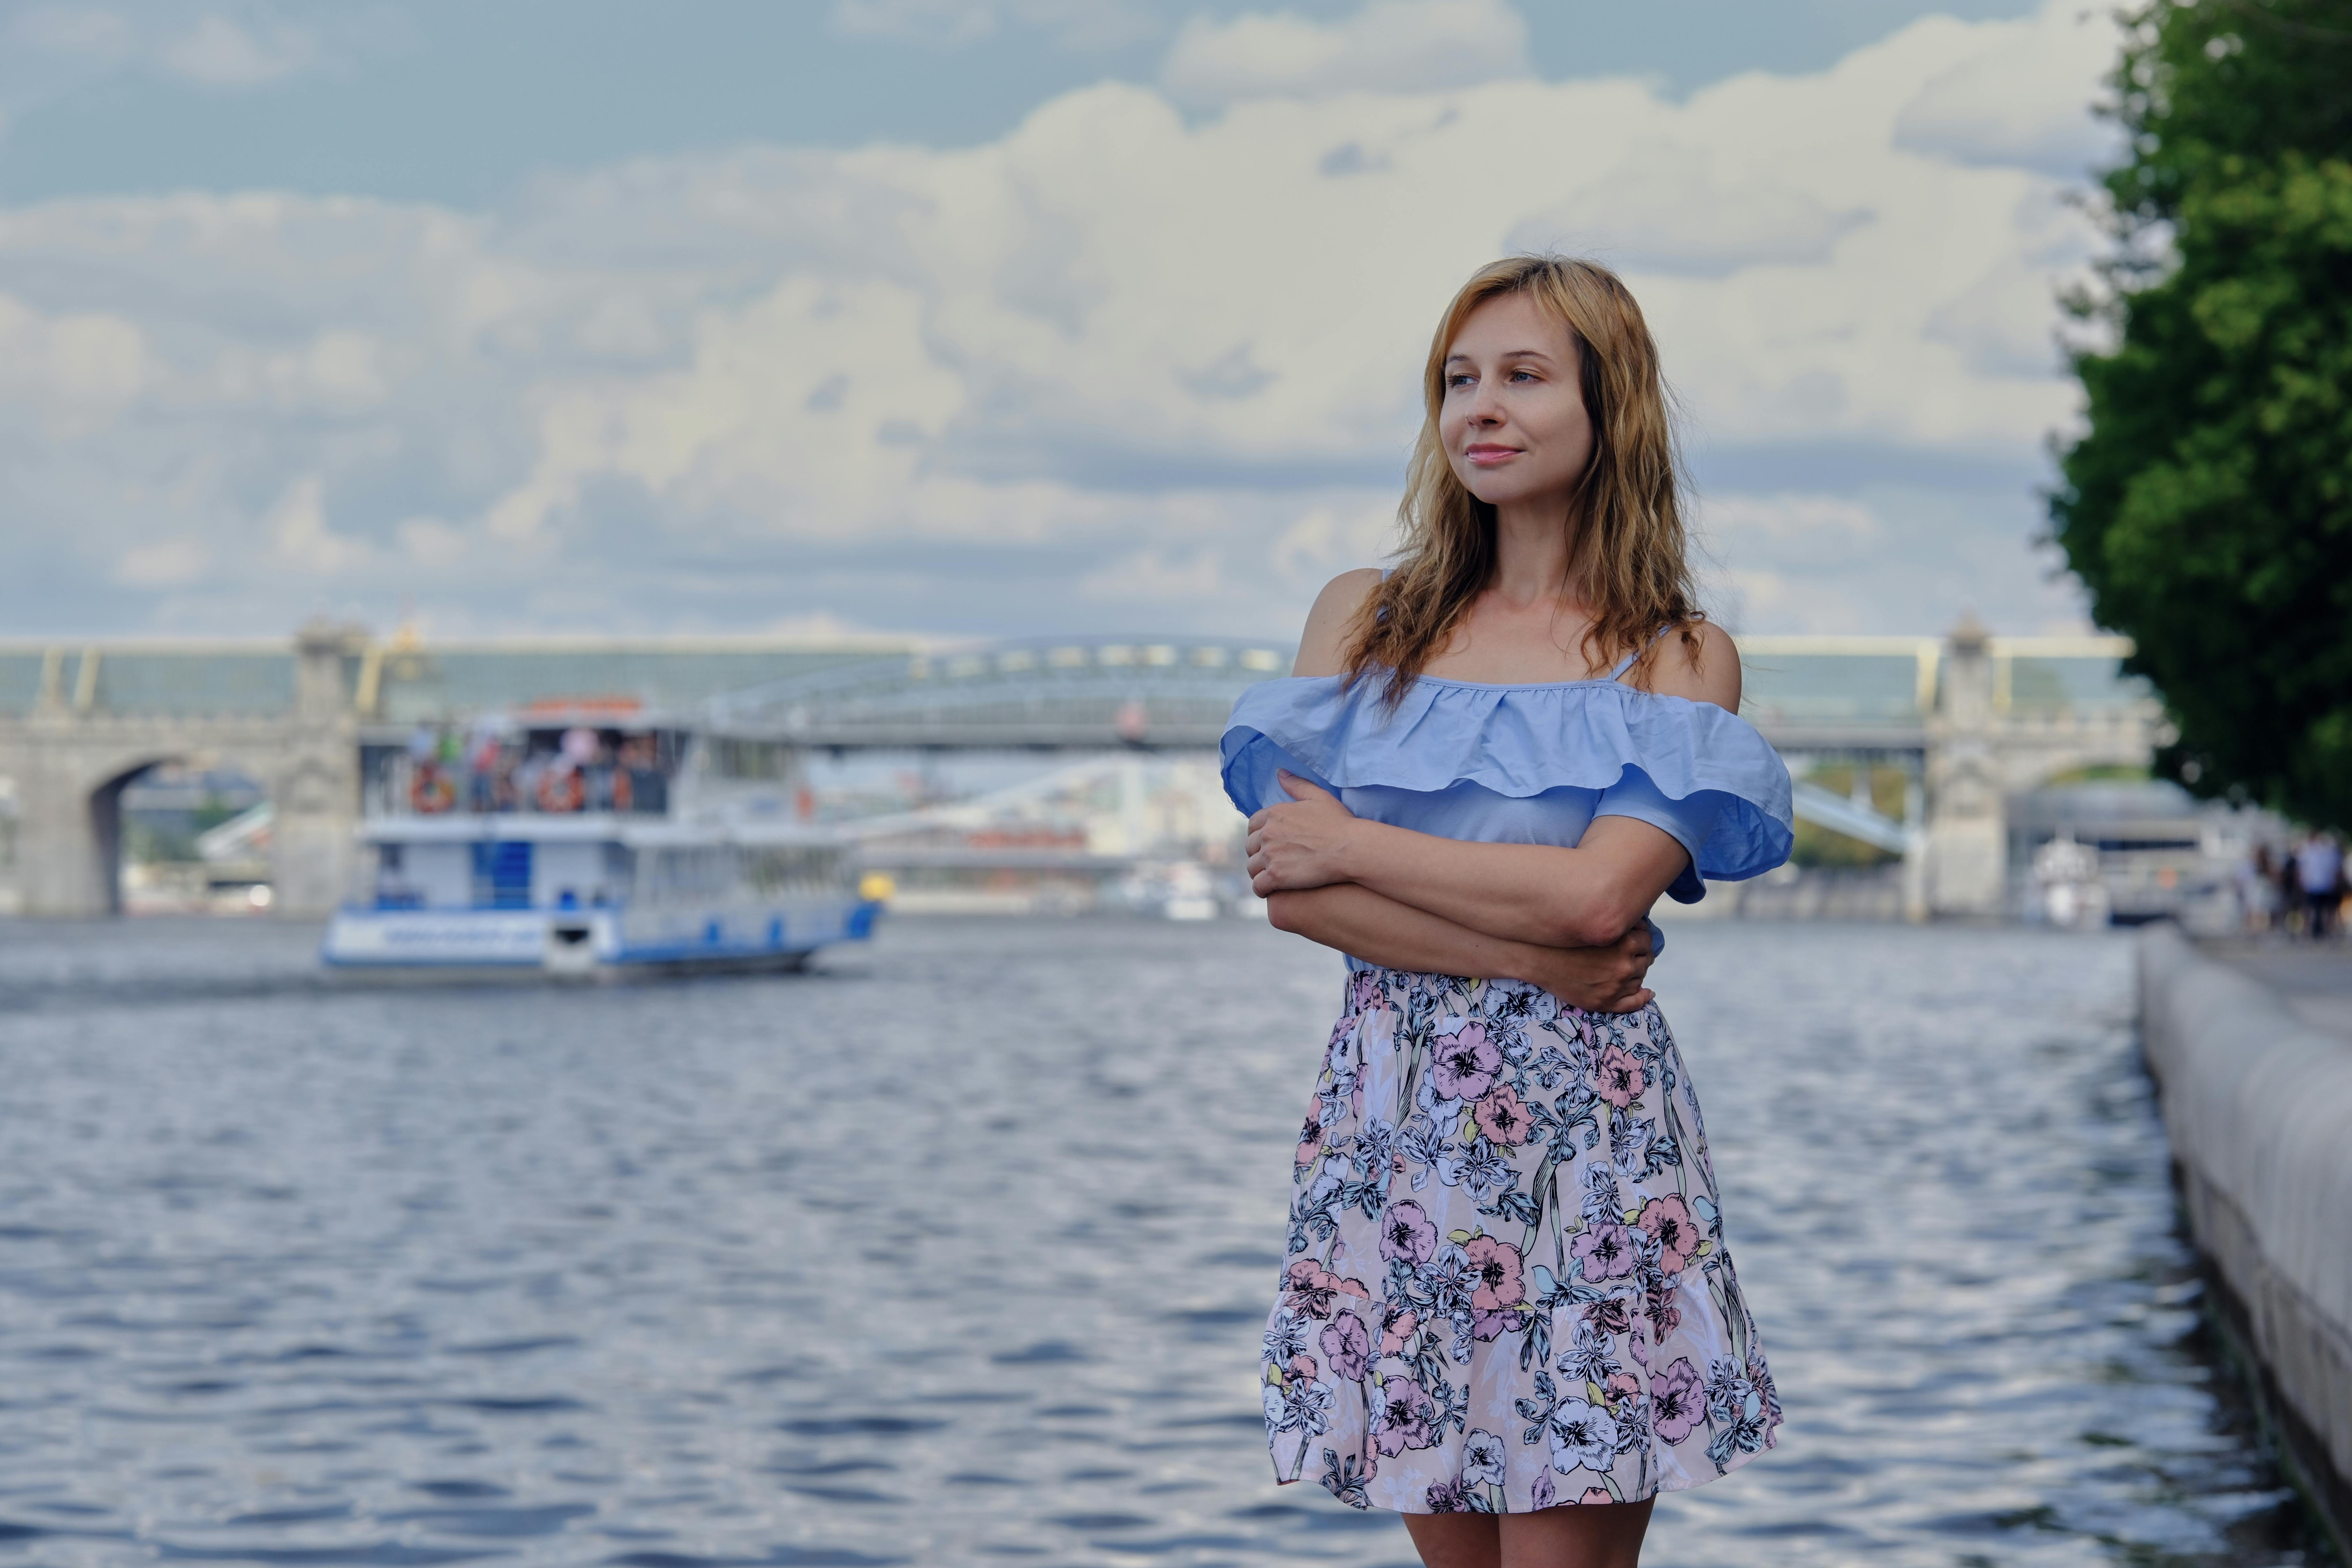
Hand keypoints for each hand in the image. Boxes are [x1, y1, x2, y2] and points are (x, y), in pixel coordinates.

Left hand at [1246, 772, 1360, 896]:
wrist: (1350, 848)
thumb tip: (1280, 773)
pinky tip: (1271, 890)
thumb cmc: (1339, 823)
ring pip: (1252, 867)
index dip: (1259, 834)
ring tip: (1271, 877)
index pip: (1252, 825)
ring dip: (1259, 872)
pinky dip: (1262, 889)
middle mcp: (1267, 833)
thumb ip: (1297, 785)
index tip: (1269, 842)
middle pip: (1250, 847)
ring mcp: (1270, 855)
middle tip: (1272, 861)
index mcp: (1275, 814)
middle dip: (1258, 854)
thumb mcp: (1319, 797)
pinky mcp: (1276, 876)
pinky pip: (1258, 886)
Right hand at [1533, 925, 1655, 1013]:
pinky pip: (1634, 1003)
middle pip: (1646, 960)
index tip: (1636, 939)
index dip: (1642, 938)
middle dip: (1640, 956)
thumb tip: (1642, 926)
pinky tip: (1648, 993)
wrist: (1539, 959)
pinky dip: (1643, 998)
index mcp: (1625, 944)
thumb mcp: (1597, 926)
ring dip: (1637, 973)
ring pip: (1640, 979)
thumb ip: (1620, 925)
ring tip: (1626, 969)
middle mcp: (1624, 966)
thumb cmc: (1566, 939)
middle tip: (1631, 954)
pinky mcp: (1605, 1002)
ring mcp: (1616, 987)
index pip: (1647, 940)